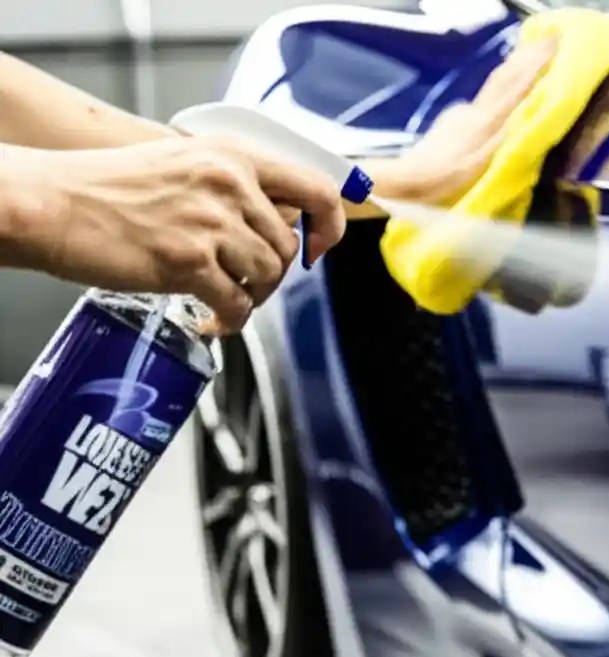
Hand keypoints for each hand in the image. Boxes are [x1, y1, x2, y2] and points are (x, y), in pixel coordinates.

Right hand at [5, 137, 343, 333]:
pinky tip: (213, 321)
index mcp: (233, 157)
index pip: (316, 190)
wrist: (53, 202)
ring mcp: (211, 224)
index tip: (317, 249)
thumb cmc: (108, 186)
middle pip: (287, 247)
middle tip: (248, 285)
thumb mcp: (184, 162)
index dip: (328, 226)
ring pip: (268, 277)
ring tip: (228, 300)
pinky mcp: (189, 262)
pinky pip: (237, 305)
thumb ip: (232, 185)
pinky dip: (231, 322)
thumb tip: (275, 221)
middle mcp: (229, 186)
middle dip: (272, 275)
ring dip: (253, 297)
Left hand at [362, 36, 557, 209]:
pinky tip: (503, 90)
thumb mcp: (478, 165)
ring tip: (530, 59)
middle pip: (503, 78)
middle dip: (526, 59)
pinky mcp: (453, 118)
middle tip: (547, 42)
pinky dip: (499, 89)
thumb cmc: (446, 179)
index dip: (534, 68)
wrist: (409, 177)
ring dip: (513, 69)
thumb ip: (501, 139)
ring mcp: (461, 111)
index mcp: (484, 121)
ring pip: (493, 86)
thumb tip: (525, 115)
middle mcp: (473, 109)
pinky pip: (483, 99)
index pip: (514, 88)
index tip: (552, 50)